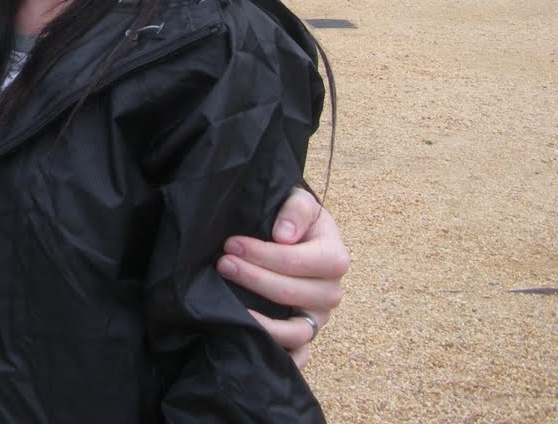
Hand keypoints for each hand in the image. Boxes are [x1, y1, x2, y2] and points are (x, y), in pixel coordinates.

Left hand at [217, 187, 349, 367]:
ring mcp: (318, 317)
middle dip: (254, 278)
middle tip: (223, 264)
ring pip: (298, 331)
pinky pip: (299, 356)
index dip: (265, 254)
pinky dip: (281, 357)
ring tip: (232, 304)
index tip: (231, 244)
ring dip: (262, 321)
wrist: (296, 235)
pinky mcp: (305, 335)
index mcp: (334, 257)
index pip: (303, 262)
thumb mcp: (300, 201)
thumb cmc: (294, 218)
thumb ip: (295, 209)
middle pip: (295, 294)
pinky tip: (253, 344)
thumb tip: (283, 235)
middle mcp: (330, 291)